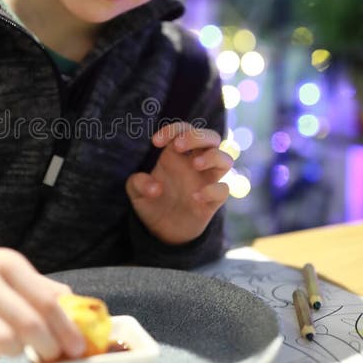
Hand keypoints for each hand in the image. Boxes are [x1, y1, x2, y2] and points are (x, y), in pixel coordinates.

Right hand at [0, 247, 85, 362]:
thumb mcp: (12, 273)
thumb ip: (43, 290)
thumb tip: (77, 311)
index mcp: (6, 263)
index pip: (44, 300)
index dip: (65, 328)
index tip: (78, 348)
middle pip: (27, 323)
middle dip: (47, 346)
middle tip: (52, 356)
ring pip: (3, 342)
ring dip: (17, 351)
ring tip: (16, 346)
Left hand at [126, 123, 232, 244]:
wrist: (161, 232)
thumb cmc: (151, 203)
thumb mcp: (136, 193)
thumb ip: (138, 184)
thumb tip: (155, 187)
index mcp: (177, 155)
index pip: (184, 130)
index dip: (173, 130)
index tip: (156, 142)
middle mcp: (196, 164)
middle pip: (211, 137)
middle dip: (197, 136)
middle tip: (178, 146)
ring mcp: (207, 181)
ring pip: (226, 159)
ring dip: (213, 156)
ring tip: (195, 164)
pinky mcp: (212, 202)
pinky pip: (223, 190)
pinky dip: (213, 190)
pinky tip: (195, 197)